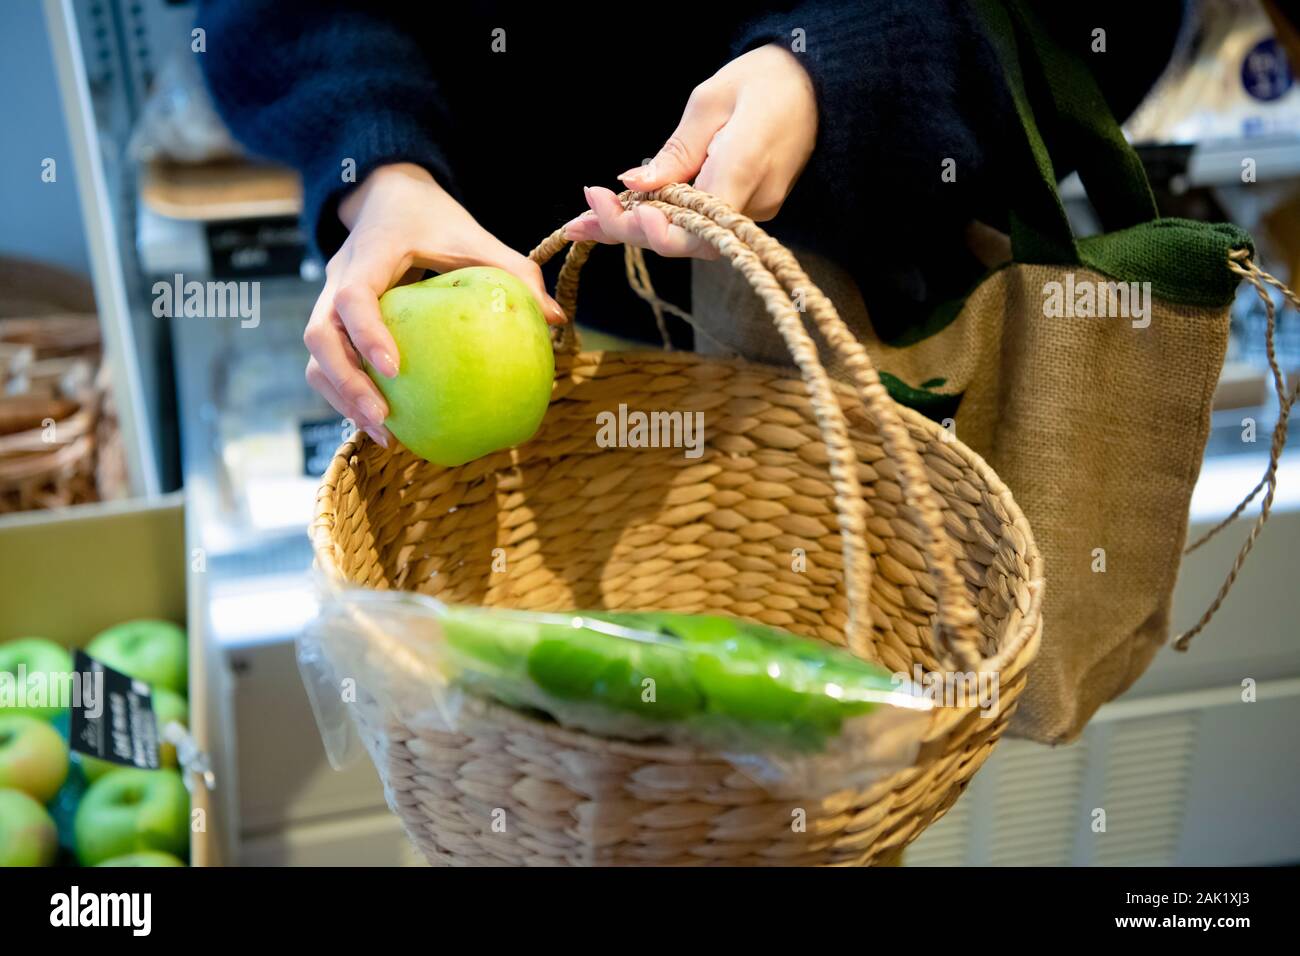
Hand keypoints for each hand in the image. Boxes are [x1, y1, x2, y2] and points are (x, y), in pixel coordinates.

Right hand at [303, 163, 565, 445]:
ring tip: (385, 434)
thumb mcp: (474, 236)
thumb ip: (514, 272)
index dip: (367, 333)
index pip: (353, 295)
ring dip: (342, 398)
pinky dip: (349, 395)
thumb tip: (556, 320)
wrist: (387, 196)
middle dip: (347, 382)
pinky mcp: (334, 321)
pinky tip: (385, 423)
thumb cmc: (434, 218)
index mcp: (370, 254)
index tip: (395, 369)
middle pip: (319, 337)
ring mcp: (328, 302)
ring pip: (316, 357)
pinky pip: (329, 363)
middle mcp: (337, 278)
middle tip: (384, 419)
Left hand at [564, 43, 816, 258]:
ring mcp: (751, 213)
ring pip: (686, 236)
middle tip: (582, 216)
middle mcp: (752, 205)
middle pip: (685, 241)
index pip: (698, 229)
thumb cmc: (764, 81)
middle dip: (629, 230)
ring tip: (582, 224)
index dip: (655, 231)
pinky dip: (655, 221)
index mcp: (745, 170)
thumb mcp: (711, 102)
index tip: (618, 204)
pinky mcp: (744, 210)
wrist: (815, 85)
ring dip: (633, 231)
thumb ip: (675, 152)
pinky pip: (695, 224)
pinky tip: (613, 221)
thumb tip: (634, 185)